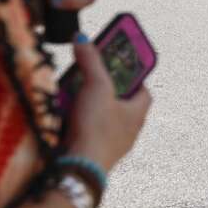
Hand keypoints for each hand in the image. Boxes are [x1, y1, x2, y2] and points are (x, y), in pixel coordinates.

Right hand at [68, 33, 151, 171]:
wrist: (78, 169)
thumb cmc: (96, 129)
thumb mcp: (96, 86)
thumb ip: (90, 60)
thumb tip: (82, 38)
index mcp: (137, 113)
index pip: (144, 90)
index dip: (133, 75)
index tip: (119, 64)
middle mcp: (128, 131)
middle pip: (120, 102)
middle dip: (105, 88)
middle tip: (90, 76)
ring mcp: (110, 144)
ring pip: (102, 118)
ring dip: (88, 105)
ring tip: (73, 94)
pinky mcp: (92, 154)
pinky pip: (87, 132)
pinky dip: (77, 122)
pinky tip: (63, 117)